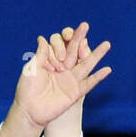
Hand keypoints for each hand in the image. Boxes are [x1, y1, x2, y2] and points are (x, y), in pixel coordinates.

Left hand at [1, 22, 110, 136]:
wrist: (30, 111)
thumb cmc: (27, 90)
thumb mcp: (32, 68)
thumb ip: (40, 54)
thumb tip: (42, 38)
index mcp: (52, 61)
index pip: (60, 46)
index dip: (58, 48)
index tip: (53, 61)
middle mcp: (63, 69)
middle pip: (74, 50)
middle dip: (79, 38)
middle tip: (85, 25)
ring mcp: (70, 80)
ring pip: (86, 64)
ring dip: (97, 54)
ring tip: (107, 44)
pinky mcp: (75, 92)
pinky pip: (89, 83)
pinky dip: (98, 77)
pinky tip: (107, 69)